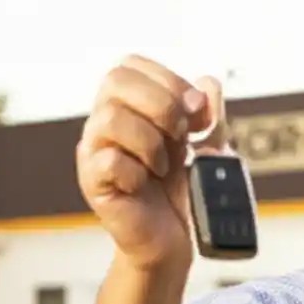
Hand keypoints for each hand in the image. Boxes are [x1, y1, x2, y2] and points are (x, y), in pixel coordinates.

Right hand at [76, 55, 231, 270]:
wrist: (174, 238)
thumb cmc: (183, 188)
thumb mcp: (208, 144)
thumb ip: (210, 113)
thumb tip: (207, 84)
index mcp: (130, 106)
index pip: (131, 65)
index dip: (168, 80)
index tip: (196, 111)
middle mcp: (107, 122)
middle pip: (115, 80)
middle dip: (161, 103)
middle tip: (182, 135)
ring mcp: (95, 151)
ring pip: (110, 118)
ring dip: (150, 140)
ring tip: (163, 165)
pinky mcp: (94, 182)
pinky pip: (109, 160)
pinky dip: (137, 170)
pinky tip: (146, 183)